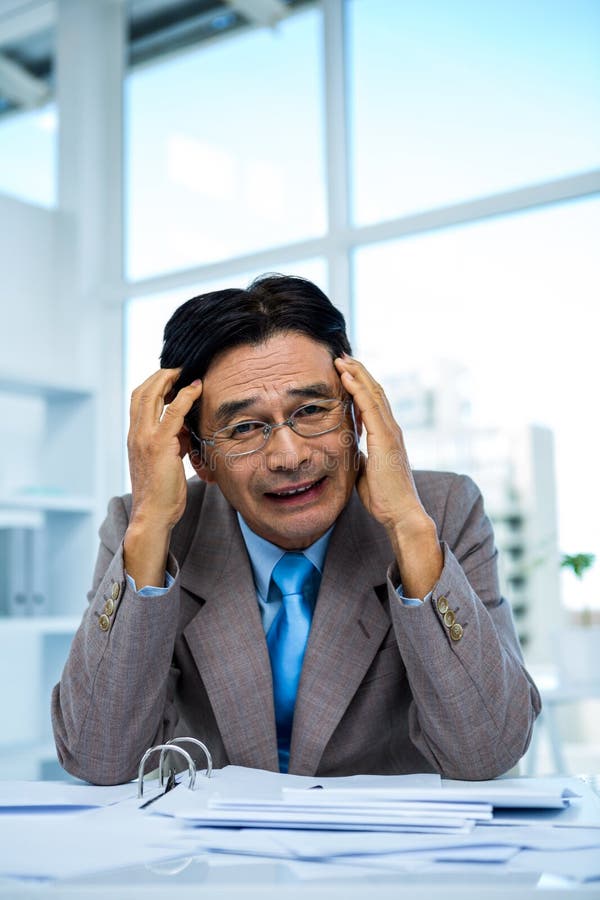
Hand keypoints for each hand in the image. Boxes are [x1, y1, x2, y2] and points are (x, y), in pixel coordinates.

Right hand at [124, 369, 202, 587]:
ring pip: (153, 395)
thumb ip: (173, 442)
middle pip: (142, 391)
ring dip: (170, 378)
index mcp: (134, 437)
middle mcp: (136, 433)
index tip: (171, 376)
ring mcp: (145, 437)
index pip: (138, 400)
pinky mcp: (160, 444)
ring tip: (187, 372)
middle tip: (180, 367)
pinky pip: (174, 411)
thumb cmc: (162, 494)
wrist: (153, 515)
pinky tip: (197, 388)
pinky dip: (186, 395)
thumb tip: (186, 430)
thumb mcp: (166, 462)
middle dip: (160, 375)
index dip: (153, 383)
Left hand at [335, 355, 441, 596]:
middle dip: (358, 372)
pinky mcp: (385, 438)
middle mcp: (391, 429)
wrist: (400, 513)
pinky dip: (358, 389)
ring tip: (342, 359)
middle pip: (375, 391)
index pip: (373, 402)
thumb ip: (360, 454)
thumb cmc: (384, 497)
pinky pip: (370, 407)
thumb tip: (350, 447)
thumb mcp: (366, 469)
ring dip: (357, 373)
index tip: (345, 371)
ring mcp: (390, 432)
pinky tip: (346, 377)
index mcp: (387, 435)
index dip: (360, 385)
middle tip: (342, 357)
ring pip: (374, 393)